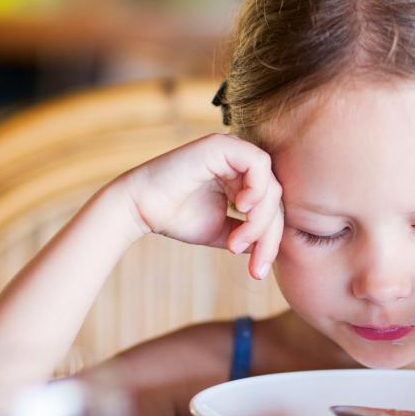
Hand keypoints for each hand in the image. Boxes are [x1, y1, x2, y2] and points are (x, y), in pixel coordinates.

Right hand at [115, 134, 282, 279]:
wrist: (139, 209)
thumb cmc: (176, 217)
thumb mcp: (222, 231)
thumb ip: (249, 234)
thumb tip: (273, 246)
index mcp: (240, 178)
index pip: (271, 208)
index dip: (270, 240)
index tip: (257, 271)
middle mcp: (239, 162)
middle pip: (275, 200)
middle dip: (269, 236)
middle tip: (254, 266)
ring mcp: (232, 150)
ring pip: (271, 186)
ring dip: (261, 220)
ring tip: (237, 242)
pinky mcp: (222, 145)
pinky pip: (259, 164)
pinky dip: (257, 190)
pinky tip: (240, 208)